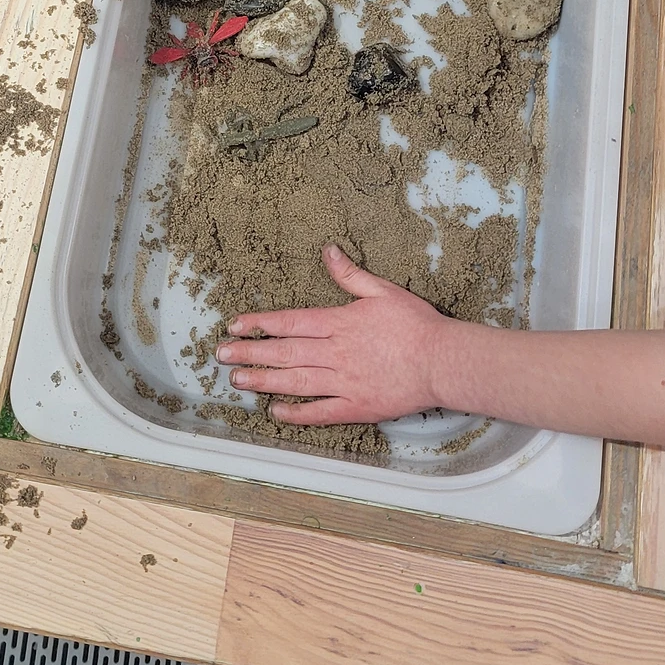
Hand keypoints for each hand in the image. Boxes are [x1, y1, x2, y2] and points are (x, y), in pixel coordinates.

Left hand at [216, 243, 446, 425]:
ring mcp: (344, 381)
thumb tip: (327, 252)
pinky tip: (277, 412)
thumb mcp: (382, 290)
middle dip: (250, 353)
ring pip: (296, 381)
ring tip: (238, 381)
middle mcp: (336, 352)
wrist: (442, 361)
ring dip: (264, 381)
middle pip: (285, 352)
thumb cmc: (415, 324)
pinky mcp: (357, 406)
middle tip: (221, 355)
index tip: (235, 325)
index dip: (259, 323)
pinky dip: (297, 413)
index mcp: (339, 322)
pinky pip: (321, 411)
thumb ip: (350, 275)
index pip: (290, 321)